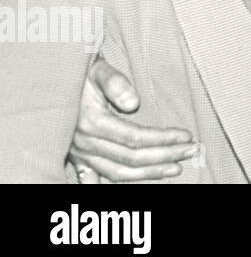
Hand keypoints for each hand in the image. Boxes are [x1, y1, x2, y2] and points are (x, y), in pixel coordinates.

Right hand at [68, 57, 199, 181]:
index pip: (135, 138)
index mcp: (91, 122)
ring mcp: (78, 153)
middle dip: (165, 156)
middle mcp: (84, 143)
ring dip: (148, 173)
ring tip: (175, 169)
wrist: (54, 78)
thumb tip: (134, 103)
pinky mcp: (75, 157)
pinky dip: (111, 185)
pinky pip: (93, 179)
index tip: (186, 135)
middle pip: (130, 158)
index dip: (163, 139)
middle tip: (192, 150)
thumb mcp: (97, 68)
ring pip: (116, 173)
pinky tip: (130, 188)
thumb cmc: (81, 72)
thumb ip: (114, 82)